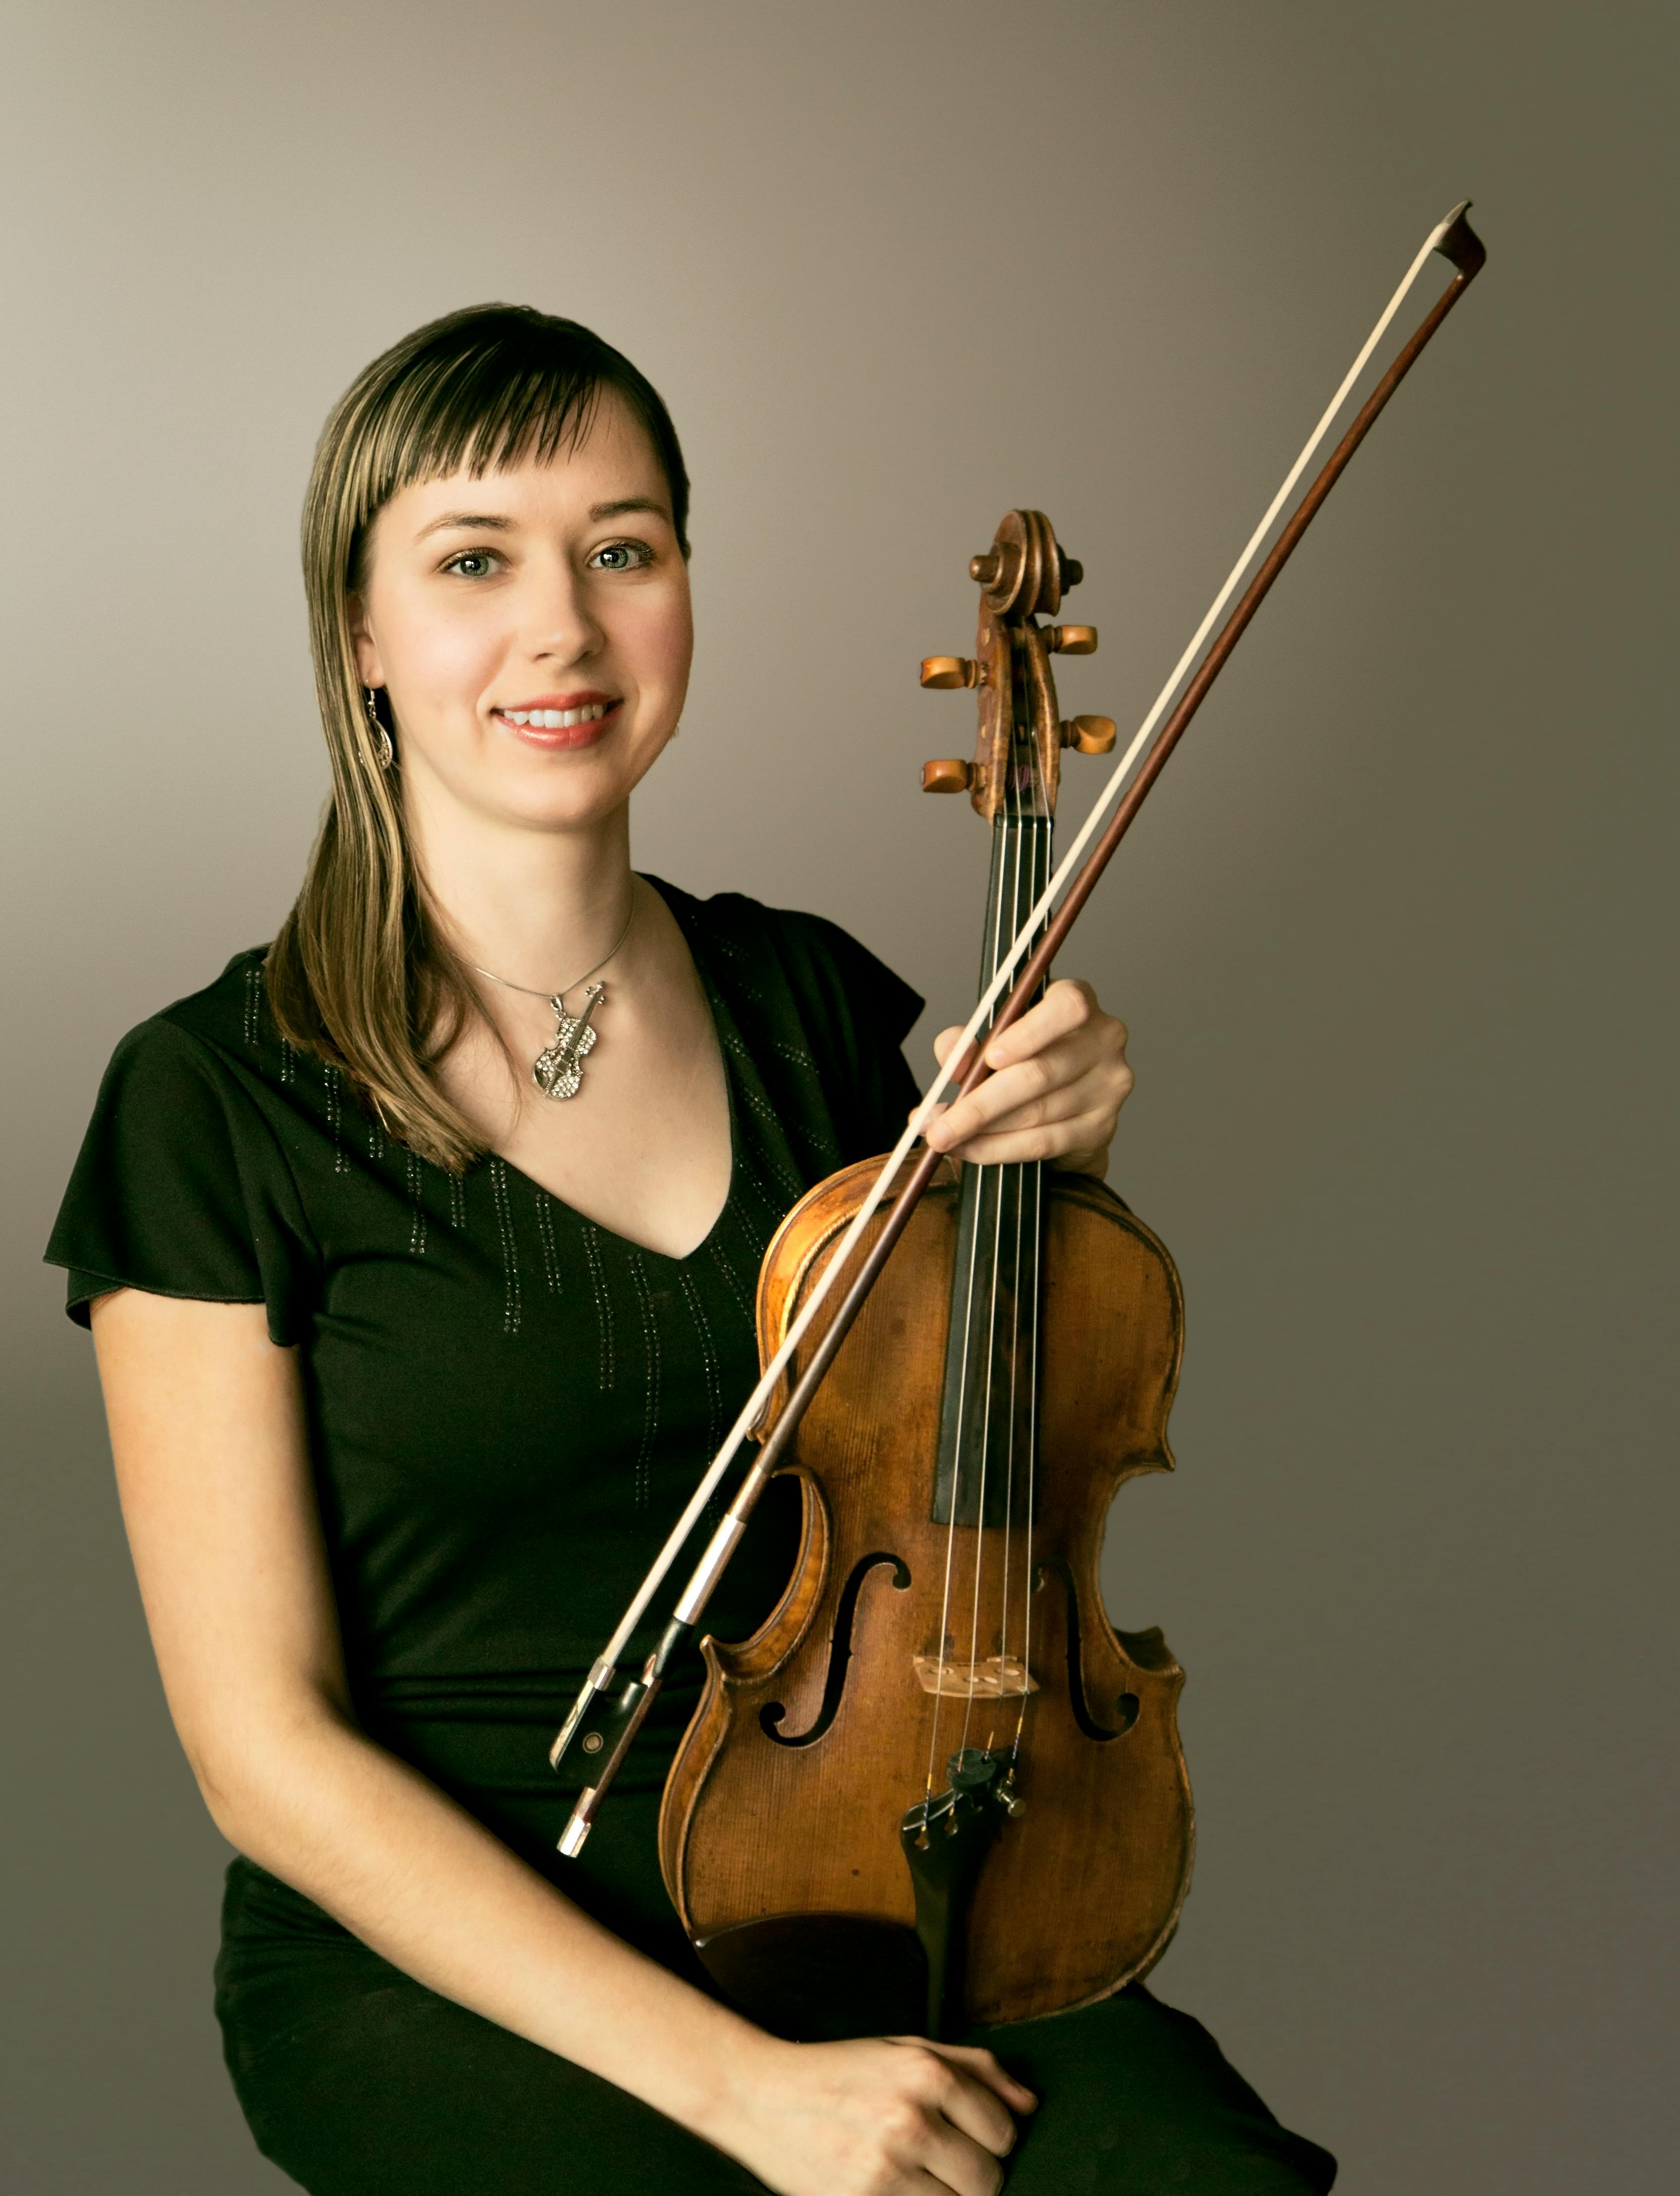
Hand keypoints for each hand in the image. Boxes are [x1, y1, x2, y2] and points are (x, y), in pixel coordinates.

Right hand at [709, 2032, 1034, 2195]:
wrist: (762, 2096)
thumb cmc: (841, 2070)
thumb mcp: (907, 2048)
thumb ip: (975, 2068)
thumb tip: (1029, 2104)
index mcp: (926, 2072)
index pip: (1004, 2131)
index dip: (989, 2136)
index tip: (963, 2133)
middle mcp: (910, 2118)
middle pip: (987, 2179)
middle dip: (971, 2173)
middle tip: (938, 2159)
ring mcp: (886, 2166)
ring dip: (943, 2195)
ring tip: (912, 2172)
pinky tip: (894, 2185)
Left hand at [921, 979, 1132, 1176]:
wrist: (1069, 1104)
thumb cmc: (1028, 1057)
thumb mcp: (994, 1039)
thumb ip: (967, 1042)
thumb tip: (952, 1058)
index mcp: (1077, 1001)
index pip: (1067, 1007)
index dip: (1029, 1033)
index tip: (990, 1058)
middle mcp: (1103, 1039)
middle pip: (1040, 1073)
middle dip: (980, 1104)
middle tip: (936, 1126)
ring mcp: (1108, 1086)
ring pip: (1037, 1113)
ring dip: (983, 1131)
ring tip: (945, 1137)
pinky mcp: (1101, 1127)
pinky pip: (1043, 1142)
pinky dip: (1000, 1149)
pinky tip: (971, 1150)